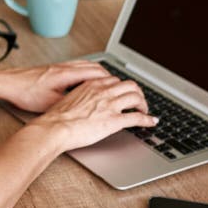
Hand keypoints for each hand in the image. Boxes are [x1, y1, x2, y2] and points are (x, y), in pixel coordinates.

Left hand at [0, 59, 114, 112]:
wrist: (7, 83)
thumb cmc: (24, 93)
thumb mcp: (49, 103)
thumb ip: (69, 104)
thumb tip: (84, 111)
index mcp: (65, 74)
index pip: (95, 73)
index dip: (110, 81)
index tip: (120, 87)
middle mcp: (64, 67)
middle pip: (93, 67)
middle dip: (108, 76)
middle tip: (119, 85)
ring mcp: (59, 67)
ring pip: (85, 65)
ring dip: (98, 73)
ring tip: (108, 82)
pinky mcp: (53, 69)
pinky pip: (76, 67)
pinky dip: (86, 73)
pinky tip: (86, 81)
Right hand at [30, 76, 156, 151]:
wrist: (55, 127)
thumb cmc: (58, 116)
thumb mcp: (71, 99)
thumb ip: (83, 97)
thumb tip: (87, 104)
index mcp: (92, 85)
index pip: (115, 80)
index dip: (123, 87)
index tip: (124, 94)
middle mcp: (103, 91)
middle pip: (130, 85)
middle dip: (138, 93)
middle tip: (138, 101)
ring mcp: (110, 105)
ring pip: (136, 97)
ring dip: (144, 104)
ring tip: (145, 111)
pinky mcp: (114, 121)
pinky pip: (137, 117)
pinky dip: (148, 119)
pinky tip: (151, 123)